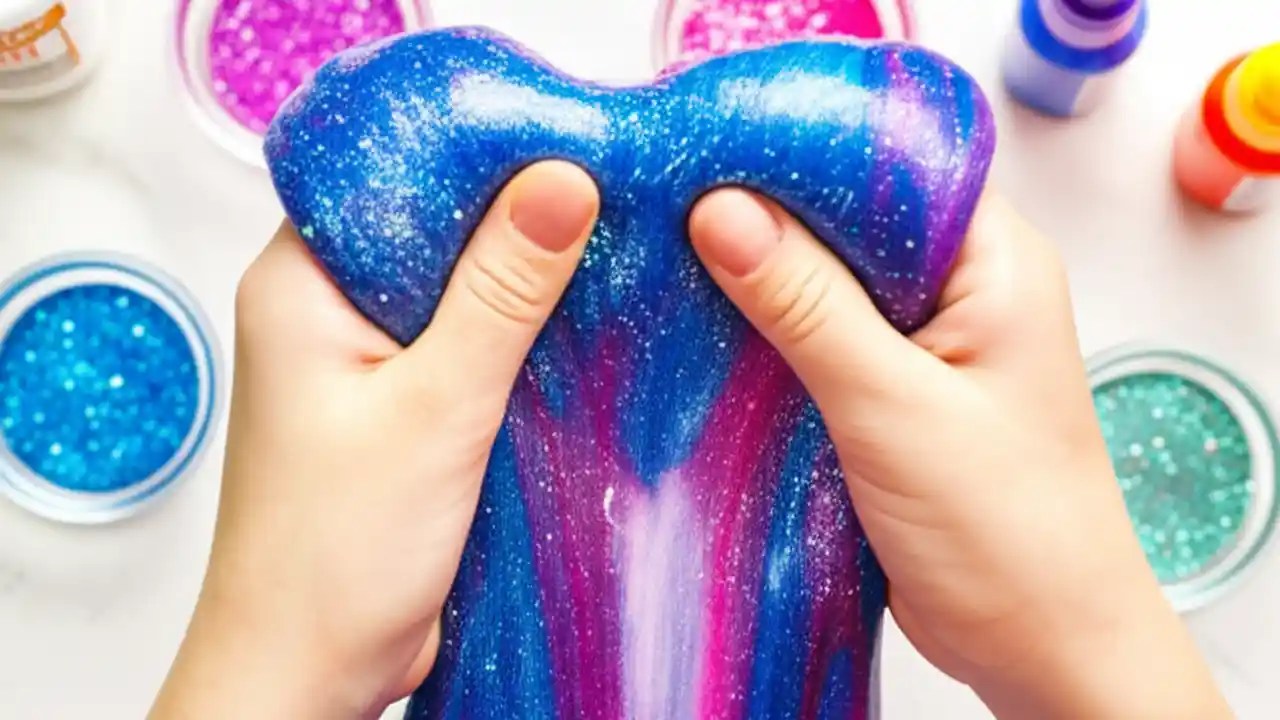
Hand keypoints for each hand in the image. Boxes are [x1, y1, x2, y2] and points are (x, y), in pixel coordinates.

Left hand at [151, 162, 599, 718]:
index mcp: (300, 282)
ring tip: (611, 257)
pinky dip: (518, 343)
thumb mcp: (435, 408)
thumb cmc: (332, 555)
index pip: (394, 174)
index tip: (568, 144)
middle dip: (515, 221)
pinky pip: (466, 347)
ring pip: (457, 291)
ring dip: (523, 287)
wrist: (309, 670)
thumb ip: (500, 295)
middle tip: (610, 200)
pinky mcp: (401, 406)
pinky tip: (579, 335)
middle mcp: (326, 309)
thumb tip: (560, 183)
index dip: (480, 154)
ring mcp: (364, 360)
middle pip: (434, 229)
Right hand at [688, 190, 1231, 718]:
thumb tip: (723, 214)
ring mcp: (923, 344)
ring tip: (671, 267)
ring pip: (825, 287)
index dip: (801, 153)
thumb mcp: (896, 409)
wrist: (1042, 647)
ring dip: (759, 287)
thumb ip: (809, 309)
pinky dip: (767, 344)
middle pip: (848, 223)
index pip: (890, 165)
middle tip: (671, 211)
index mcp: (994, 262)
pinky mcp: (890, 396)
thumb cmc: (1010, 532)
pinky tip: (706, 339)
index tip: (711, 155)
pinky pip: (817, 346)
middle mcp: (961, 289)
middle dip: (766, 221)